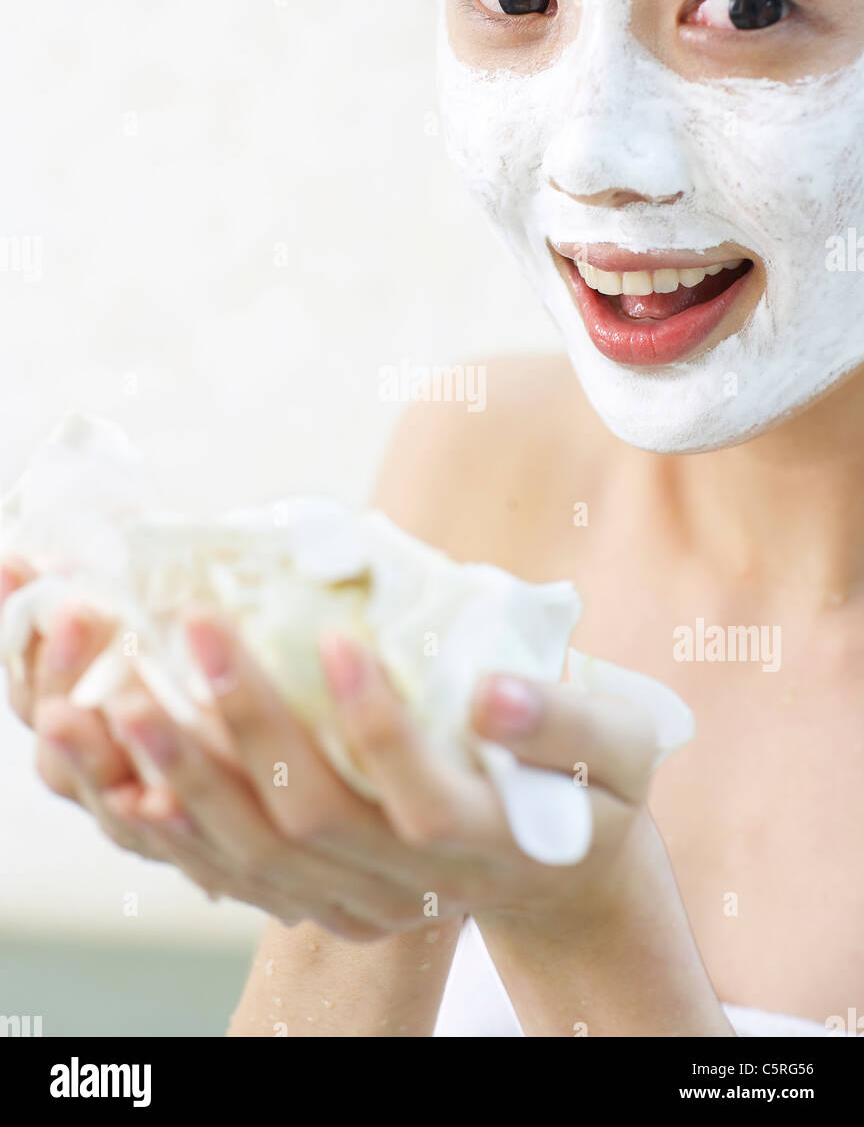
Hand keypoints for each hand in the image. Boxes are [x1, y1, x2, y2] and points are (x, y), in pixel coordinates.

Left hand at [1, 557, 664, 938]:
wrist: (563, 875)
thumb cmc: (595, 792)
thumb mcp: (622, 747)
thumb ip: (569, 718)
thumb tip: (493, 691)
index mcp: (496, 839)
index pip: (426, 800)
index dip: (377, 724)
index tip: (334, 635)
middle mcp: (420, 884)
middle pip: (318, 822)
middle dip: (250, 728)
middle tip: (198, 630)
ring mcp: (366, 901)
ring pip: (260, 856)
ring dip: (189, 777)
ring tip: (133, 694)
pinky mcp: (327, 902)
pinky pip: (235, 876)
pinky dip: (175, 825)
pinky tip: (130, 765)